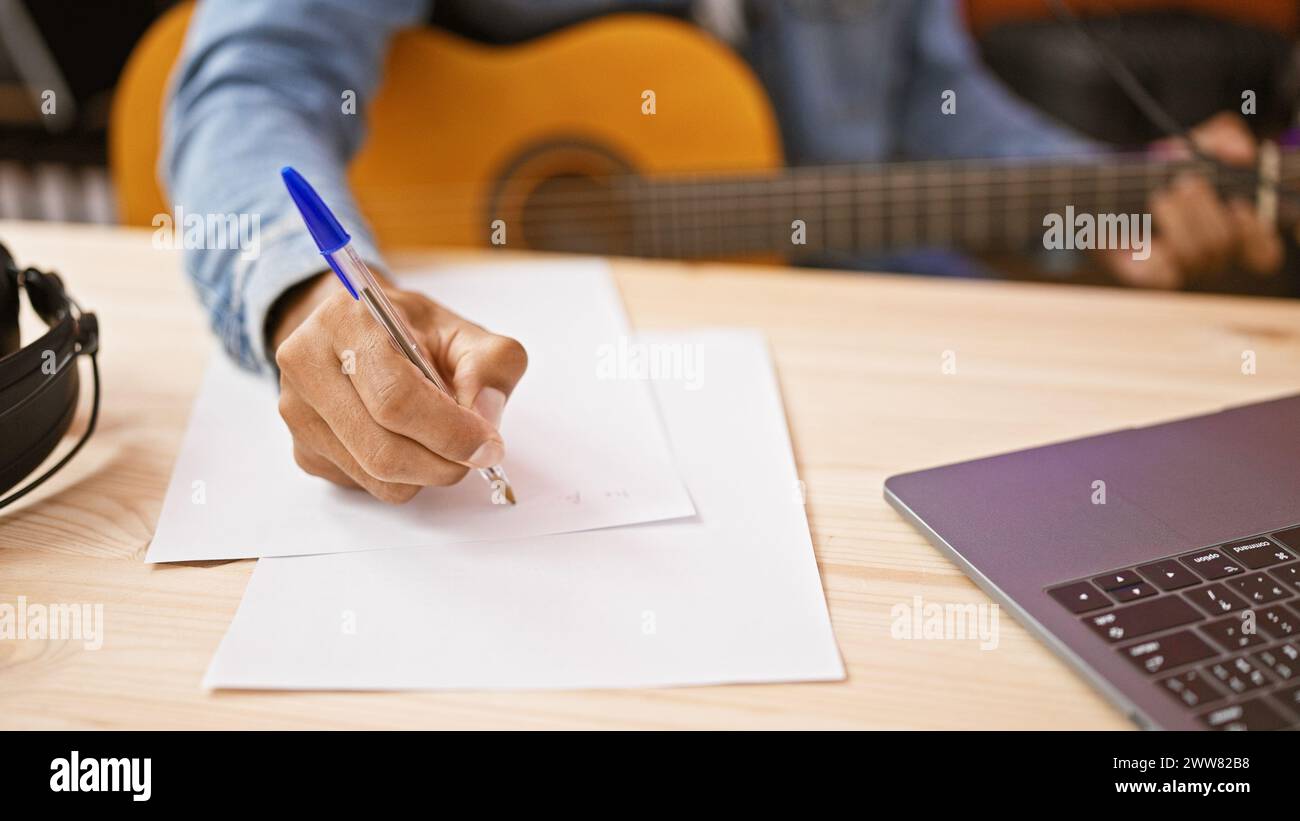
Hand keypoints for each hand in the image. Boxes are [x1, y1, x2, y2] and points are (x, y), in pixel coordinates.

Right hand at [270, 272, 526, 502]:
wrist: (356, 334)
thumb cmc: (409, 331)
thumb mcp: (462, 330)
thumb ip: (491, 363)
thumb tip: (485, 415)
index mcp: (345, 321)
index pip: (395, 397)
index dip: (450, 431)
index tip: (488, 443)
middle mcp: (307, 366)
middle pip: (384, 450)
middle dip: (445, 462)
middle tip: (477, 452)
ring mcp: (298, 413)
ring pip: (378, 478)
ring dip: (428, 472)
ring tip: (441, 438)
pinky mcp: (304, 451)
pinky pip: (367, 487)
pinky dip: (404, 476)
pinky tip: (407, 439)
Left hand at [1102, 112, 1282, 288]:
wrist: (1118, 191)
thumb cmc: (1171, 170)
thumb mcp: (1198, 145)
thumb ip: (1226, 140)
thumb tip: (1241, 153)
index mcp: (1238, 233)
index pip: (1265, 254)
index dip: (1255, 233)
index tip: (1237, 203)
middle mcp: (1216, 257)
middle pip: (1221, 244)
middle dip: (1202, 208)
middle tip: (1184, 183)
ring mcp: (1186, 271)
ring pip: (1193, 255)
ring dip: (1176, 219)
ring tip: (1160, 196)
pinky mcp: (1154, 279)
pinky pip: (1163, 273)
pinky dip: (1152, 246)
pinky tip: (1144, 227)